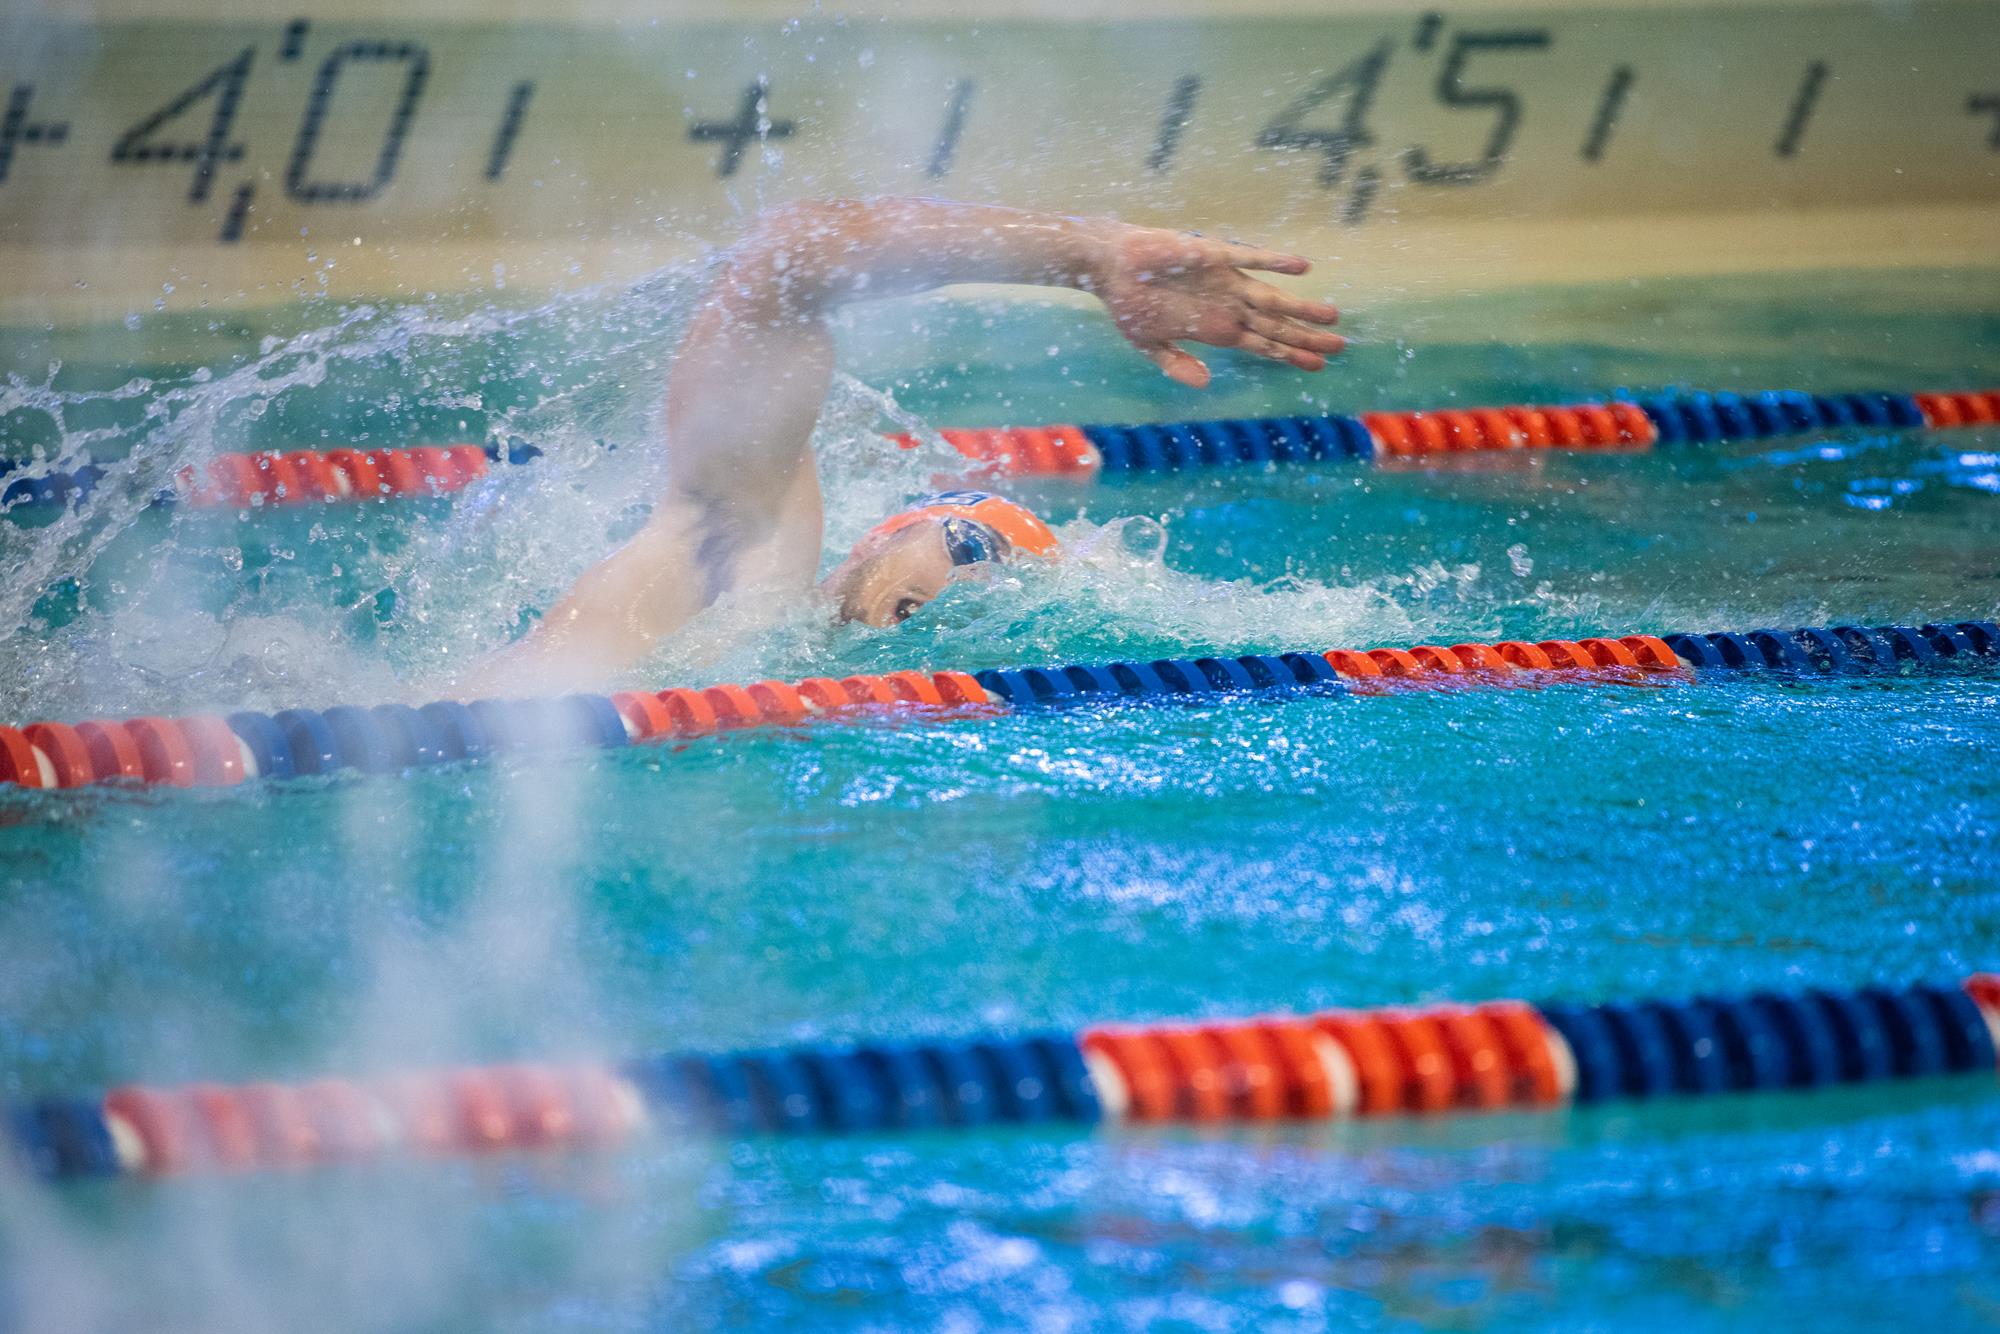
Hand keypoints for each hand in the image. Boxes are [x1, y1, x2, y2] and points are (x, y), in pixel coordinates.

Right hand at [1085, 225, 1343, 387]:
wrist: (1109, 267)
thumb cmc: (1129, 304)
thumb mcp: (1150, 343)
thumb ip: (1177, 363)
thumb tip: (1204, 384)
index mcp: (1217, 328)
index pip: (1263, 345)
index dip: (1291, 355)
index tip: (1318, 366)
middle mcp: (1229, 305)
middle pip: (1277, 326)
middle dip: (1308, 338)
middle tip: (1342, 348)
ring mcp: (1226, 281)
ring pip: (1273, 299)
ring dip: (1302, 308)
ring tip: (1334, 316)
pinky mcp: (1214, 256)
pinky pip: (1250, 259)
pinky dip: (1275, 263)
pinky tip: (1303, 268)